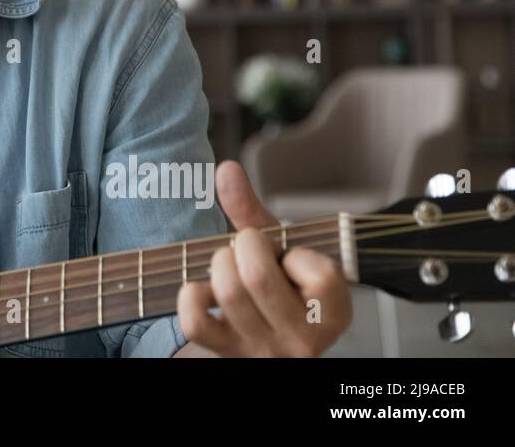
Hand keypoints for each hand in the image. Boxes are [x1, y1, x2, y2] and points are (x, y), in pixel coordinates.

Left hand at [175, 159, 351, 356]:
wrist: (259, 333)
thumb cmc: (276, 286)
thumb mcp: (278, 250)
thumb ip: (252, 211)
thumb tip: (225, 169)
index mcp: (333, 314)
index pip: (319, 272)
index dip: (293, 252)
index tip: (289, 260)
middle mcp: (303, 341)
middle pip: (258, 276)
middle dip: (243, 247)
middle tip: (246, 250)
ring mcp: (263, 351)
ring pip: (228, 293)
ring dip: (219, 265)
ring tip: (229, 267)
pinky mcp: (227, 354)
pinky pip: (196, 321)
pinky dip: (190, 295)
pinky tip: (203, 289)